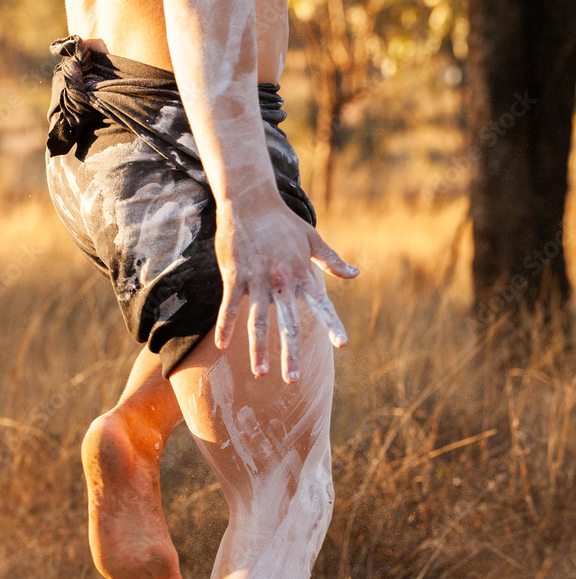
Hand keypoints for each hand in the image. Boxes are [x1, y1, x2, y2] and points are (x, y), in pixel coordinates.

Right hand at [213, 196, 357, 382]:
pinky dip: (225, 325)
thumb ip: (332, 260)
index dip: (332, 325)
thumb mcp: (313, 238)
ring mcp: (257, 279)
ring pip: (258, 321)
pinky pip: (229, 306)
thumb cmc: (283, 221)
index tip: (343, 345)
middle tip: (293, 380)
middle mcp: (282, 280)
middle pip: (288, 324)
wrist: (251, 198)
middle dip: (291, 354)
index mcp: (302, 274)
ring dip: (259, 349)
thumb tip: (356, 274)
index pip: (321, 304)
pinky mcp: (236, 275)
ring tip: (260, 374)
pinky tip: (222, 345)